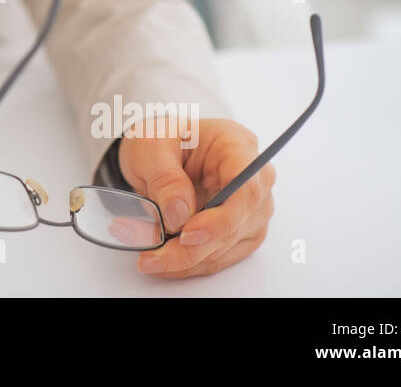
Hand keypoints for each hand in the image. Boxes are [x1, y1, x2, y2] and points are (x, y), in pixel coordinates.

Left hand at [117, 117, 275, 277]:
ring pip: (227, 246)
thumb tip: (178, 216)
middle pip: (236, 224)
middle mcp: (253, 178)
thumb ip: (165, 178)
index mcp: (236, 145)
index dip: (221, 219)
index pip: (247, 190)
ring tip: (147, 257)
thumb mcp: (151, 145)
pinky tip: (161, 260)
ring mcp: (249, 207)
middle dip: (193, 248)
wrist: (156, 151)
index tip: (186, 234)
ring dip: (186, 259)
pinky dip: (188, 263)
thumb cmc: (160, 138)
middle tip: (152, 256)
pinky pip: (218, 255)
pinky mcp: (238, 230)